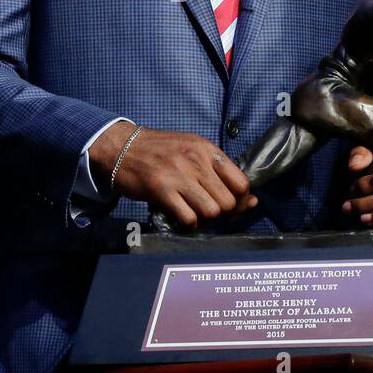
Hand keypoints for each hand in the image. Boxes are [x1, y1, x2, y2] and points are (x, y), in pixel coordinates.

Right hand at [89, 122, 255, 228]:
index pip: (241, 183)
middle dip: (221, 213)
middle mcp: (196, 160)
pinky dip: (188, 224)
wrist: (121, 147)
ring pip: (212, 211)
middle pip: (228, 202)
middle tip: (208, 211)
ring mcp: (179, 175)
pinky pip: (189, 218)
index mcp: (207, 149)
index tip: (229, 206)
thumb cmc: (159, 151)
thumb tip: (251, 201)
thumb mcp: (192, 150)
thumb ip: (220, 172)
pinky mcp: (162, 190)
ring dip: (204, 219)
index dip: (239, 201)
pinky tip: (181, 217)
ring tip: (193, 212)